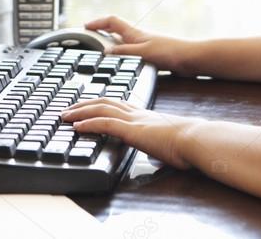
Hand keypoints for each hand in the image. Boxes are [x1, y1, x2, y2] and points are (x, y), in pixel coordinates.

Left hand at [61, 97, 196, 169]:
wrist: (196, 139)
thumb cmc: (188, 143)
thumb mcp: (170, 143)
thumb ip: (160, 147)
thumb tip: (160, 158)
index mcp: (145, 115)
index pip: (117, 104)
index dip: (100, 104)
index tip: (87, 106)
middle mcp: (137, 113)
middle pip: (105, 102)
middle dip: (84, 104)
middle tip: (68, 108)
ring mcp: (134, 120)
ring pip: (100, 109)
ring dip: (80, 111)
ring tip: (65, 116)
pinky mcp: (132, 130)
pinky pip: (105, 123)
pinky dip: (88, 123)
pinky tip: (77, 126)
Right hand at [85, 15, 190, 72]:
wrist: (191, 59)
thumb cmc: (170, 53)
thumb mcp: (143, 53)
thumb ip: (124, 52)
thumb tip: (106, 52)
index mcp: (134, 33)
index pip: (112, 21)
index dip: (98, 22)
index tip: (85, 26)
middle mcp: (137, 37)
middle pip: (115, 30)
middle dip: (101, 33)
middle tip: (89, 41)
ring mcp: (144, 46)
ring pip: (122, 42)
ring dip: (111, 45)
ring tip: (101, 55)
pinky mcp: (151, 55)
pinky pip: (130, 53)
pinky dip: (122, 56)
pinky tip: (122, 65)